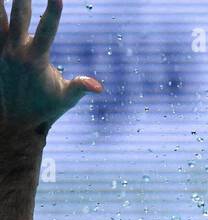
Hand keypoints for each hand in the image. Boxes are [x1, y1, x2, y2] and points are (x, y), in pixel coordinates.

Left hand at [0, 0, 99, 145]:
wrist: (15, 120)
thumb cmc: (45, 109)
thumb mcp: (65, 99)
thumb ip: (80, 87)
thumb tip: (98, 87)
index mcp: (35, 60)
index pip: (47, 30)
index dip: (53, 12)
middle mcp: (15, 51)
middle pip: (19, 15)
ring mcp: (2, 50)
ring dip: (0, 3)